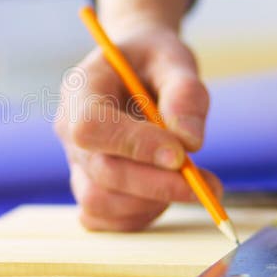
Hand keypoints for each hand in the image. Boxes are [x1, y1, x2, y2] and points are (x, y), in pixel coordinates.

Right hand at [54, 20, 221, 231]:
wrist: (136, 70)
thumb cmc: (152, 60)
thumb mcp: (173, 58)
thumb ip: (184, 93)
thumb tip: (191, 143)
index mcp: (80, 88)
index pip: (91, 126)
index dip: (133, 145)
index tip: (181, 155)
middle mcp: (68, 128)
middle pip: (100, 172)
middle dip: (157, 185)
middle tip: (209, 186)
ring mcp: (75, 160)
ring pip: (99, 200)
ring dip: (151, 203)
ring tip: (193, 184)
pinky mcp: (88, 184)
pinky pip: (102, 218)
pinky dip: (138, 217)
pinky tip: (169, 195)